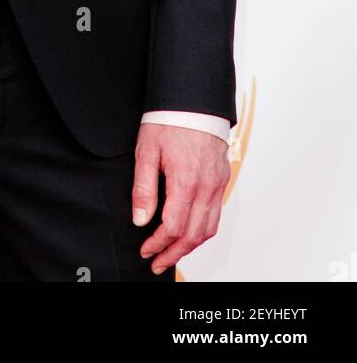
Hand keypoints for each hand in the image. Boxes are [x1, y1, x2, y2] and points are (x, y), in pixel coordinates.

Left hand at [132, 122, 230, 274]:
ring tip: (172, 253)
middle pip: (193, 234)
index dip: (158, 244)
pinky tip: (190, 231)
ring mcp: (217, 184)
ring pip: (209, 228)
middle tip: (157, 262)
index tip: (146, 250)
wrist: (193, 100)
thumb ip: (143, 188)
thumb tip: (140, 219)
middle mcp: (206, 186)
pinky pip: (216, 214)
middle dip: (174, 253)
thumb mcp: (146, 151)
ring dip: (190, 246)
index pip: (173, 227)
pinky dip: (203, 230)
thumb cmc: (168, 121)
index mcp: (186, 181)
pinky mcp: (222, 179)